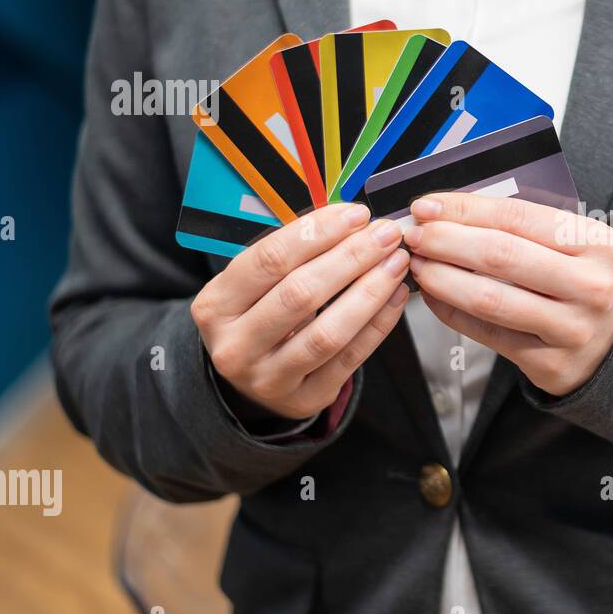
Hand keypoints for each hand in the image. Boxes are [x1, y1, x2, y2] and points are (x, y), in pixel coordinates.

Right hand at [191, 202, 410, 419]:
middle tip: (385, 234)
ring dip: (370, 292)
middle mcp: (236, 345)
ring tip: (396, 263)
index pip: (268, 260)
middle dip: (351, 258)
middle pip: (300, 294)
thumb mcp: (252, 287)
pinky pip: (350, 359)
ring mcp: (269, 379)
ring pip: (328, 332)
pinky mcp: (305, 399)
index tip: (356, 214)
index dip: (317, 233)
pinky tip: (396, 296)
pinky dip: (379, 324)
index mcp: (216, 306)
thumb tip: (349, 219)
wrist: (248, 383)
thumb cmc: (258, 317)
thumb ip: (291, 256)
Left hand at [403, 193, 612, 396]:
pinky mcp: (551, 364)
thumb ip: (521, 227)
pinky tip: (434, 297)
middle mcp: (590, 286)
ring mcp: (572, 329)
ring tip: (418, 265)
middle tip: (414, 235)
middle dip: (446, 241)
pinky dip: (453, 312)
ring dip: (442, 279)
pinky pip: (489, 335)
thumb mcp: (575, 244)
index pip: (517, 218)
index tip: (427, 206)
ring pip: (490, 300)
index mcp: (596, 244)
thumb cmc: (584, 281)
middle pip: (500, 256)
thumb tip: (446, 212)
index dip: (465, 210)